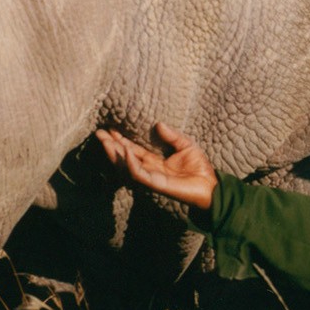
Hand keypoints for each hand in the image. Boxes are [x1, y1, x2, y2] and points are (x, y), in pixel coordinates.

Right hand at [94, 122, 218, 209]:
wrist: (210, 185)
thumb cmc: (200, 167)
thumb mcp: (186, 145)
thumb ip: (172, 136)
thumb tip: (158, 124)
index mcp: (155, 160)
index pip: (134, 149)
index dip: (122, 139)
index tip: (111, 127)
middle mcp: (150, 169)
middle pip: (125, 157)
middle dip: (112, 146)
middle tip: (99, 133)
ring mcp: (151, 177)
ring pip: (127, 166)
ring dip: (115, 154)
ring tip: (105, 141)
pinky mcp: (156, 183)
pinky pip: (139, 173)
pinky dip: (131, 163)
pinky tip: (125, 151)